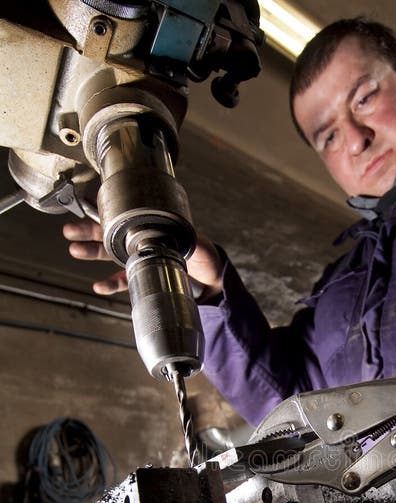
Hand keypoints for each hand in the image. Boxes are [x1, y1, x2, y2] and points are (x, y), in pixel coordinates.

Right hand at [62, 221, 224, 297]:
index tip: (92, 212)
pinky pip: (123, 280)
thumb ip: (197, 242)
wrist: (212, 282)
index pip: (128, 217)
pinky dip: (110, 283)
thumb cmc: (206, 259)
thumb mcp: (202, 246)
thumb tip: (195, 238)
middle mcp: (144, 241)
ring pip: (111, 254)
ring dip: (92, 253)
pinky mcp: (143, 278)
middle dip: (89, 232)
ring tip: (74, 250)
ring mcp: (141, 259)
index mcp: (155, 228)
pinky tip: (99, 286)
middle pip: (112, 234)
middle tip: (70, 231)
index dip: (109, 215)